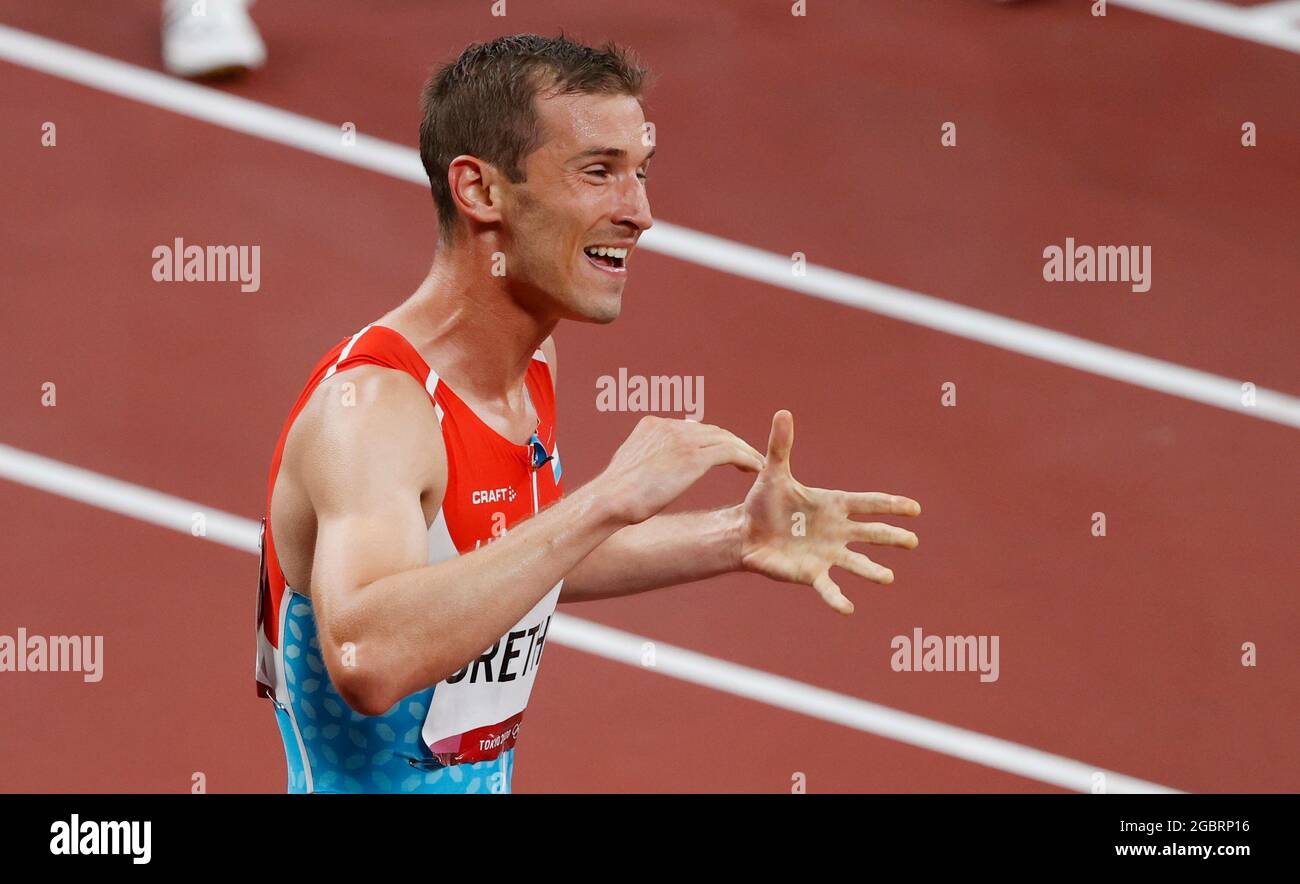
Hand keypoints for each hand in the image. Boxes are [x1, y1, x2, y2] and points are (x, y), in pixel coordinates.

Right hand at [598, 416, 764, 524]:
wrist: (610, 500)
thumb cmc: (615, 495)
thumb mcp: (629, 467)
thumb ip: (646, 457)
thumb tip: (654, 465)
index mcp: (653, 425)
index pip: (692, 428)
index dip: (712, 440)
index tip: (724, 451)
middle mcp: (670, 426)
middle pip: (713, 431)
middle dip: (733, 443)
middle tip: (749, 456)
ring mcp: (683, 440)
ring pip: (726, 440)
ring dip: (745, 451)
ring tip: (757, 464)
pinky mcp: (694, 457)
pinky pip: (731, 453)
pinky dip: (747, 459)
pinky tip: (757, 470)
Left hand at [739, 410, 919, 614]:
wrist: (745, 532)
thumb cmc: (764, 503)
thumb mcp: (773, 473)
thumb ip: (781, 446)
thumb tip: (782, 412)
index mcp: (833, 505)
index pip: (868, 503)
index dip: (891, 505)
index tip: (915, 509)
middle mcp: (836, 531)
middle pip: (871, 533)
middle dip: (891, 537)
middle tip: (912, 541)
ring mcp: (827, 553)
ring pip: (856, 563)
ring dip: (871, 570)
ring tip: (887, 578)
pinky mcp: (811, 573)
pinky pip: (828, 588)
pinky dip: (838, 599)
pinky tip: (848, 609)